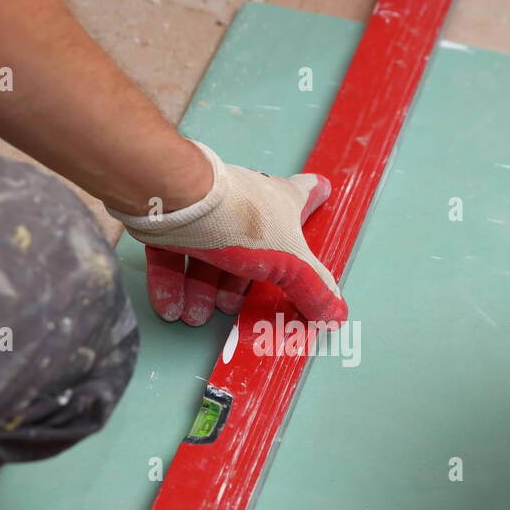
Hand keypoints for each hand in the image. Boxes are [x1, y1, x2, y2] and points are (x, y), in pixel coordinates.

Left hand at [108, 142, 342, 326]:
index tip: (322, 192)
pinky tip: (173, 308)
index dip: (315, 195)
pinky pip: (172, 258)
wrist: (178, 201)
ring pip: (208, 256)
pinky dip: (172, 285)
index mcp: (280, 204)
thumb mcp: (289, 263)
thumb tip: (338, 314)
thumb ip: (312, 289)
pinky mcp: (171, 222)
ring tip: (197, 317)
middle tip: (232, 307)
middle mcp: (245, 205)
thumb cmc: (241, 222)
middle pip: (250, 245)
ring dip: (202, 292)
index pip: (305, 194)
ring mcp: (206, 212)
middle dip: (240, 283)